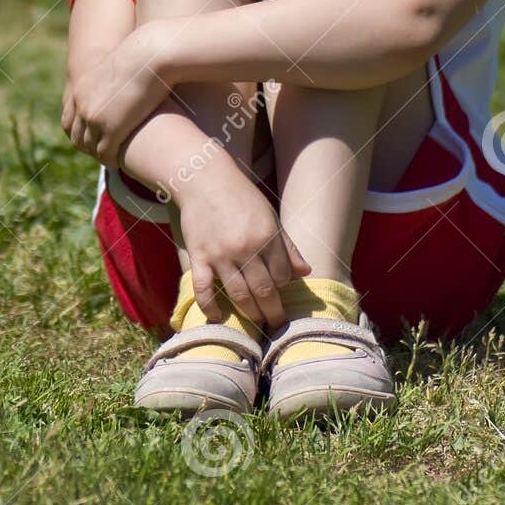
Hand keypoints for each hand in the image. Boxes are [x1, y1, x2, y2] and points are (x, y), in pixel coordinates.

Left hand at [61, 23, 172, 165]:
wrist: (151, 55)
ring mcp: (94, 118)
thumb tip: (122, 81)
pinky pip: (105, 154)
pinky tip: (121, 162)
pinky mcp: (111, 129)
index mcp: (80, 89)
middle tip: (104, 153)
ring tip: (113, 158)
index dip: (80, 132)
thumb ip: (113, 78)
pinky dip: (111, 160)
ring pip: (89, 147)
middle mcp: (82, 104)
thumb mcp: (119, 66)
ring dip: (100, 154)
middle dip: (88, 147)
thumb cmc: (144, 56)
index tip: (93, 138)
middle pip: (75, 136)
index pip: (69, 120)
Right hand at [172, 161, 309, 327]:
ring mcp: (220, 254)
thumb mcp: (270, 216)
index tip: (282, 295)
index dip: (284, 289)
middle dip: (273, 312)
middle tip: (276, 324)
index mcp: (267, 236)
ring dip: (250, 313)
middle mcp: (246, 248)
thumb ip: (287, 246)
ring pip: (239, 294)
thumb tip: (305, 272)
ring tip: (256, 322)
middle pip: (264, 290)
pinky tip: (217, 317)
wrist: (204, 179)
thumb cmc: (241, 197)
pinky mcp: (199, 256)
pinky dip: (210, 307)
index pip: (283, 276)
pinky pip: (204, 289)